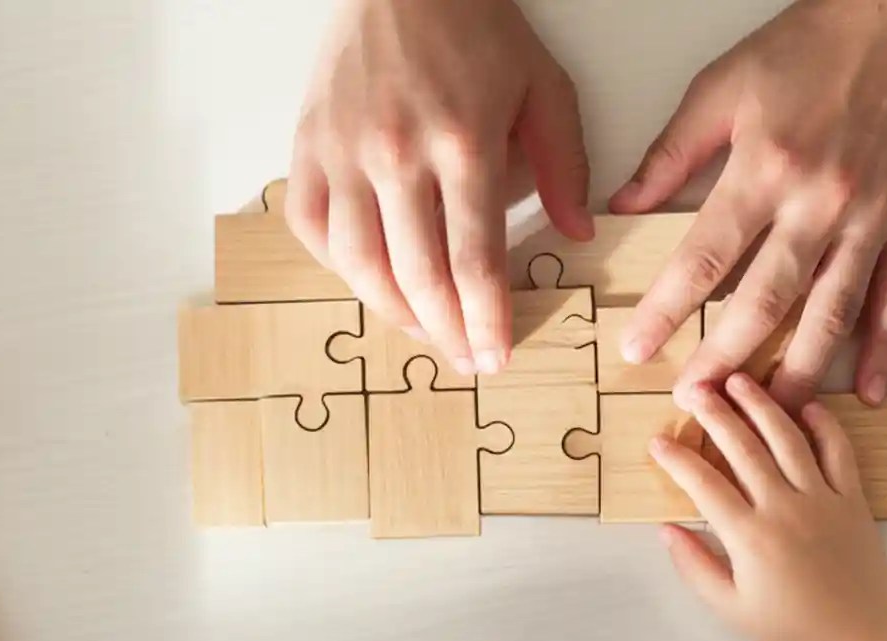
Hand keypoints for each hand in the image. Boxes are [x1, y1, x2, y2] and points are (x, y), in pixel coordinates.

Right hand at [286, 0, 592, 375]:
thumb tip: (577, 233)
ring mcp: (344, 153)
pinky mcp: (309, 146)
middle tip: (465, 360)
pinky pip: (313, 228)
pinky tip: (370, 283)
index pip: (474, 260)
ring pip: (358, 264)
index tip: (496, 355)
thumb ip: (565, 164)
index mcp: (462, 145)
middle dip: (446, 332)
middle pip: (416, 275)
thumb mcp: (544, 87)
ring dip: (392, 313)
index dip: (486, 320)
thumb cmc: (476, 30)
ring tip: (424, 333)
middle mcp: (396, 155)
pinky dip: (338, 267)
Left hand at [612, 0, 886, 408]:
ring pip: (831, 314)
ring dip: (796, 372)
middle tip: (693, 400)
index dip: (668, 310)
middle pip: (765, 301)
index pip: (706, 259)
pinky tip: (862, 392)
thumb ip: (670, 155)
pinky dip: (883, 349)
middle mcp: (820, 203)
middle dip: (724, 358)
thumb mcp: (722, 88)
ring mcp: (871, 219)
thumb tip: (622, 207)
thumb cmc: (811, 45)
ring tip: (764, 417)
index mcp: (766, 169)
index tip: (637, 348)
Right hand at [649, 374, 886, 640]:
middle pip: (743, 448)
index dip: (677, 459)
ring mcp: (822, 498)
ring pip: (787, 439)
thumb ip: (694, 567)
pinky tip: (807, 405)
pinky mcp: (852, 498)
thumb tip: (666, 529)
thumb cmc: (793, 629)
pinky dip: (824, 424)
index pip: (703, 485)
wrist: (863, 637)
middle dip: (714, 414)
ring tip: (739, 379)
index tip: (656, 440)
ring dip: (761, 404)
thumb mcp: (731, 608)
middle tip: (694, 389)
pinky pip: (839, 451)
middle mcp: (784, 508)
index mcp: (750, 537)